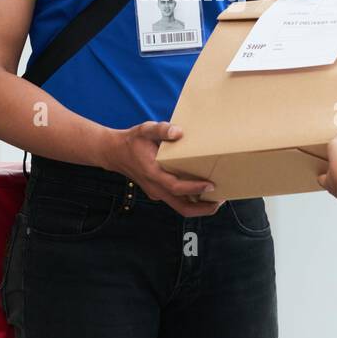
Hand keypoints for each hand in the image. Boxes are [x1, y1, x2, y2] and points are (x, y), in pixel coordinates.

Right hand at [101, 121, 220, 217]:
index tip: (211, 185)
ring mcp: (156, 192)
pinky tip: (204, 192)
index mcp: (153, 173)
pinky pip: (177, 201)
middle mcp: (156, 188)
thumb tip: (178, 132)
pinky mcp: (158, 192)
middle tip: (221, 200)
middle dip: (203, 208)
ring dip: (199, 207)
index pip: (176, 187)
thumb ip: (162, 130)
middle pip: (182, 207)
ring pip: (181, 207)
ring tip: (217, 199)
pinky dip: (192, 201)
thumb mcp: (146, 130)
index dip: (194, 188)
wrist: (115, 153)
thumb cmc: (133, 141)